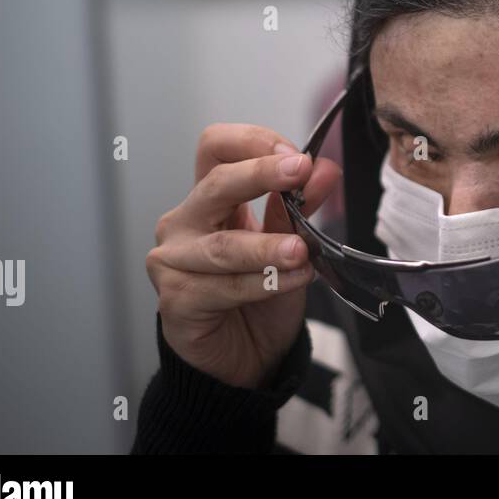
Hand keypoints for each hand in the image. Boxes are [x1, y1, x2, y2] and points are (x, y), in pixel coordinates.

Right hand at [145, 123, 341, 388]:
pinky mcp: (175, 300)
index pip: (216, 147)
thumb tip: (325, 170)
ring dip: (268, 246)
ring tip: (302, 250)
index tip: (296, 156)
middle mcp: (184, 222)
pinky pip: (222, 288)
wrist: (247, 356)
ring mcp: (172, 260)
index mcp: (210, 197)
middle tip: (301, 172)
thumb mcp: (290, 243)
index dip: (253, 142)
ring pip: (223, 245)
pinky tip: (291, 280)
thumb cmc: (260, 294)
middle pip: (216, 184)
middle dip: (261, 175)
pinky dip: (262, 284)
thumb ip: (301, 207)